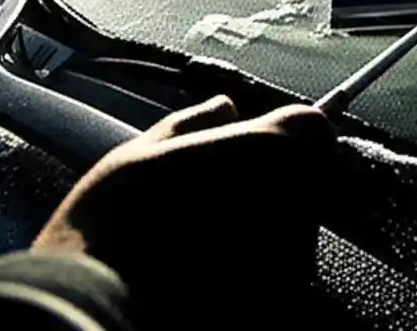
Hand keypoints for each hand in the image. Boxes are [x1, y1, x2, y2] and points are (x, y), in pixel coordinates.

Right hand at [32, 97, 335, 327]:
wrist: (103, 309)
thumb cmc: (116, 223)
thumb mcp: (143, 151)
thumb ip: (197, 123)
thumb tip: (225, 106)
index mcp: (272, 148)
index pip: (313, 129)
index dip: (284, 139)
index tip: (250, 150)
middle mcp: (298, 199)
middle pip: (305, 181)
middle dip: (271, 186)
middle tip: (211, 202)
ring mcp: (296, 254)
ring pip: (291, 231)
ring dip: (262, 231)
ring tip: (200, 243)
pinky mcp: (287, 298)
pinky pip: (279, 276)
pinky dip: (255, 274)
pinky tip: (207, 277)